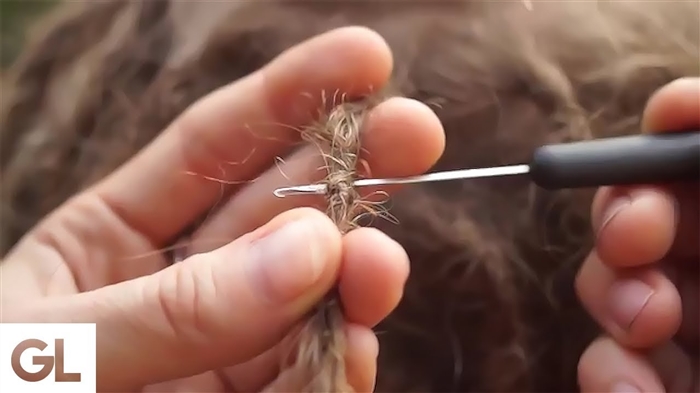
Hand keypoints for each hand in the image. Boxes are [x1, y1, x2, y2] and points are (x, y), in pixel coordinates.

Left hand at [0, 27, 445, 391]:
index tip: (368, 58)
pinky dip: (335, 363)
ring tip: (379, 268)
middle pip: (279, 213)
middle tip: (419, 133)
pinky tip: (352, 344)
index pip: (211, 148)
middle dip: (350, 168)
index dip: (289, 96)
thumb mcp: (49, 351)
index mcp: (110, 244)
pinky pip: (305, 380)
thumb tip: (310, 251)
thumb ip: (176, 308)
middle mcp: (180, 291)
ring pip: (307, 299)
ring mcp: (222, 355)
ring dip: (353, 277)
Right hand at [576, 77, 698, 392]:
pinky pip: (606, 365)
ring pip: (615, 285)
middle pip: (652, 212)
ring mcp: (684, 336)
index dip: (689, 129)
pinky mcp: (645, 387)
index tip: (673, 114)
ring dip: (614, 294)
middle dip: (630, 208)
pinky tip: (631, 387)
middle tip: (634, 233)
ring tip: (643, 322)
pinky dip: (608, 373)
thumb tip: (690, 119)